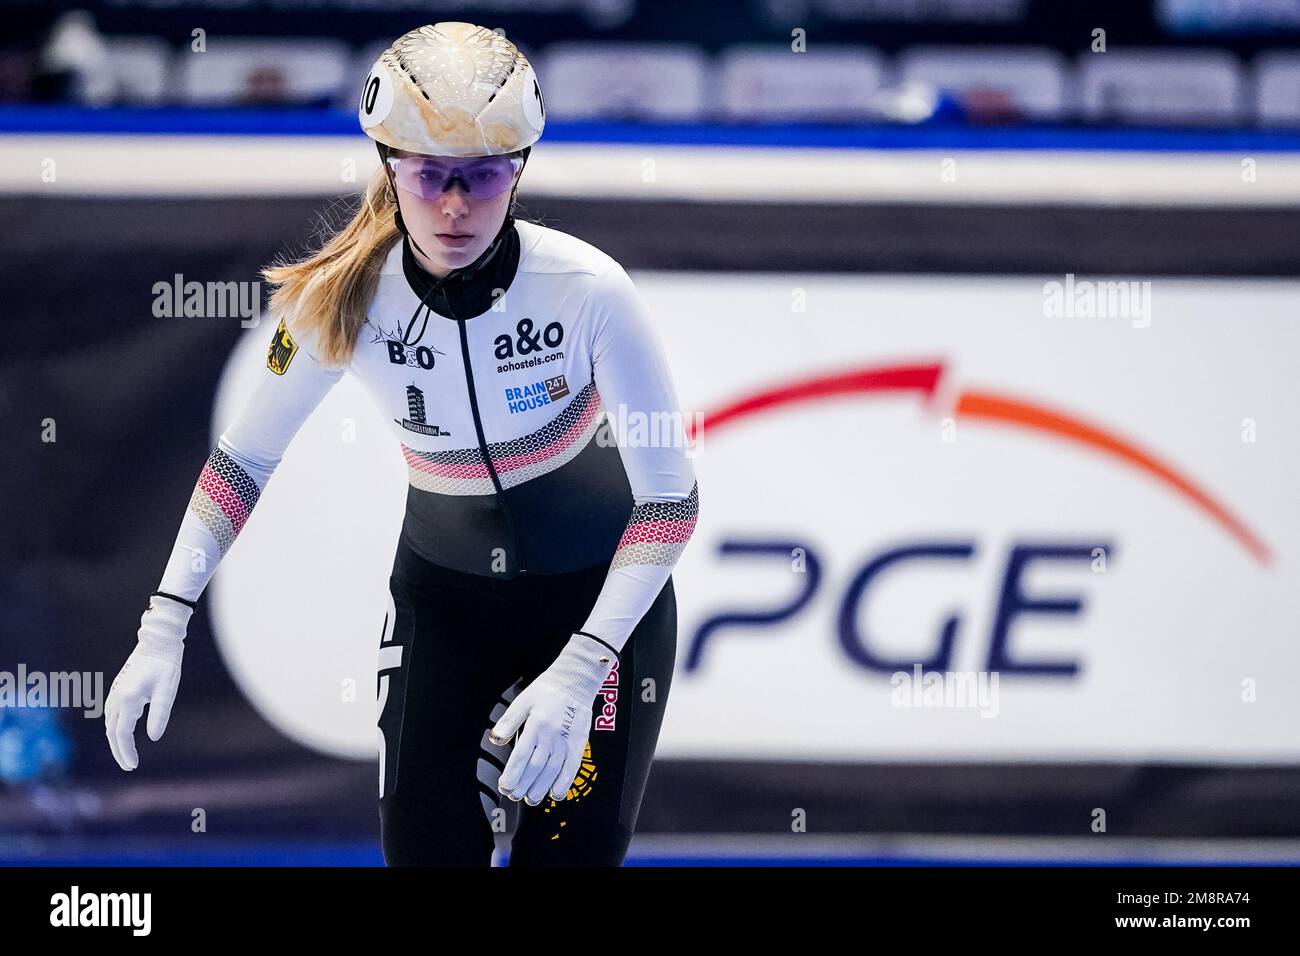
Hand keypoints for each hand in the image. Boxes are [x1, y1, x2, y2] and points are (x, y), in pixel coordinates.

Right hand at [104, 598, 191, 770]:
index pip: (122, 733)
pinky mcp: (118, 688)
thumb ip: (159, 714)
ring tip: (127, 754)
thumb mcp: (167, 690)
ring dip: (116, 740)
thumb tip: (153, 737)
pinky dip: (116, 728)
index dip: (126, 751)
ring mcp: (115, 692)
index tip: (133, 766)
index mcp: (128, 699)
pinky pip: (112, 714)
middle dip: (119, 750)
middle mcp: (117, 696)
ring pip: (110, 723)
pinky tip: (124, 733)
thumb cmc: (166, 664)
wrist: (158, 641)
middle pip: (112, 731)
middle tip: (129, 766)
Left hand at [489, 633, 617, 804]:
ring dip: (540, 789)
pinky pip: (571, 768)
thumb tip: (496, 740)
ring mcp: (566, 741)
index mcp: (536, 725)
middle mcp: (551, 735)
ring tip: (531, 798)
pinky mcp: (579, 743)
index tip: (505, 785)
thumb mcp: (523, 700)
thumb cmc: (547, 690)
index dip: (512, 775)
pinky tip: (555, 793)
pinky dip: (563, 783)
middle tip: (514, 795)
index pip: (520, 756)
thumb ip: (508, 722)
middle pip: (535, 768)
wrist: (576, 680)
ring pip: (552, 772)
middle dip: (523, 786)